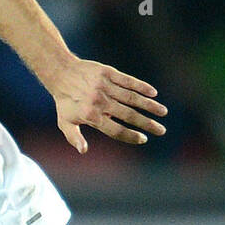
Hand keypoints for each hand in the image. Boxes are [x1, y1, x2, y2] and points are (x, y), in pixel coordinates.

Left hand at [48, 57, 167, 152]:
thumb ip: (75, 138)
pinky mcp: (109, 73)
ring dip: (149, 106)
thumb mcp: (65, 123)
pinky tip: (153, 94)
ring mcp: (106, 87)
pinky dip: (141, 87)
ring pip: (132, 98)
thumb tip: (84, 151)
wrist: (61, 74)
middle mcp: (101, 102)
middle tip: (161, 130)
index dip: (130, 136)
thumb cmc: (64, 102)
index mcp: (91, 116)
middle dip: (147, 124)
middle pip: (129, 115)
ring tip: (163, 113)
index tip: (143, 139)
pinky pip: (128, 81)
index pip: (115, 130)